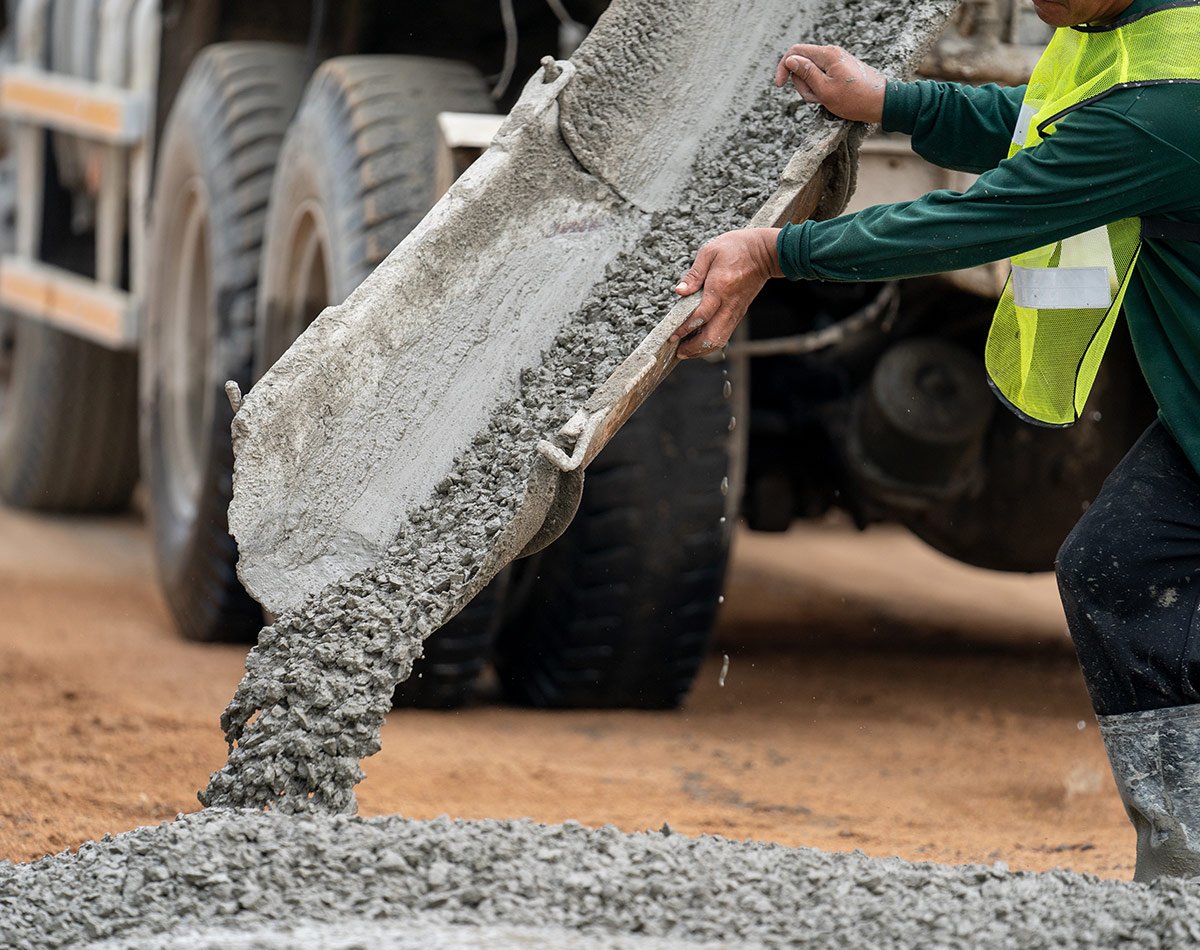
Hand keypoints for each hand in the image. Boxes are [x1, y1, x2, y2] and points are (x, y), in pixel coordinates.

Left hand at [671, 229, 781, 359]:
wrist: (765, 252)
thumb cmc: (737, 248)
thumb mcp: (710, 252)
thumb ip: (694, 274)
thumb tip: (679, 291)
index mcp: (720, 288)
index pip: (701, 316)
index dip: (685, 328)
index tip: (673, 335)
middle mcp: (729, 304)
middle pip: (712, 337)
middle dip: (694, 348)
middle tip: (678, 351)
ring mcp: (736, 311)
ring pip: (720, 340)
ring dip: (702, 349)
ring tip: (687, 350)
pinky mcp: (739, 313)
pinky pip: (725, 334)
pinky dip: (711, 342)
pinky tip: (699, 340)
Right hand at [773, 44, 885, 123]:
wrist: (882, 103)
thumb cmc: (855, 99)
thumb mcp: (825, 90)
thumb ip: (806, 73)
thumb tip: (790, 60)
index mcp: (827, 55)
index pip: (795, 52)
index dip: (783, 67)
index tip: (779, 85)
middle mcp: (832, 54)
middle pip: (802, 64)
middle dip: (802, 84)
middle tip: (814, 99)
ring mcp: (837, 61)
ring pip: (811, 73)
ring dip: (812, 89)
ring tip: (825, 100)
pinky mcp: (841, 69)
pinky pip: (822, 77)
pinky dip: (821, 89)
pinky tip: (831, 99)